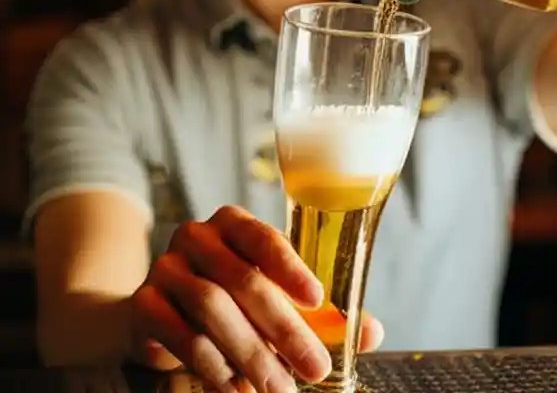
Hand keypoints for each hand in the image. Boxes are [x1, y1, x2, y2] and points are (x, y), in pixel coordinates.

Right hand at [128, 206, 383, 392]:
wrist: (157, 313)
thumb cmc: (231, 298)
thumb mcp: (275, 297)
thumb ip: (320, 313)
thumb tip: (370, 333)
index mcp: (234, 224)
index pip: (264, 239)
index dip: (291, 267)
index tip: (319, 300)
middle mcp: (196, 237)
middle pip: (243, 281)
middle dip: (284, 330)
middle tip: (315, 368)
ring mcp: (165, 267)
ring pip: (212, 310)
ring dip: (251, 355)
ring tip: (279, 388)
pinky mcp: (143, 304)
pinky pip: (181, 337)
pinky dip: (214, 368)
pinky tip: (238, 391)